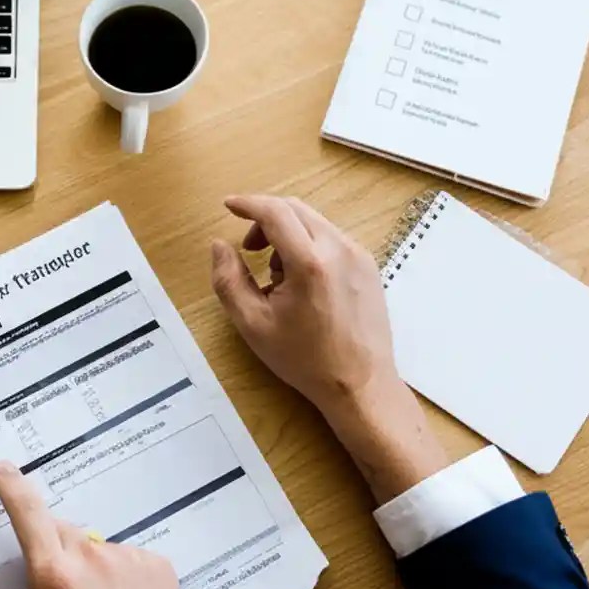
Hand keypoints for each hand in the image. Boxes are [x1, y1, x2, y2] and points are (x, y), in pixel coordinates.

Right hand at [0, 462, 178, 588]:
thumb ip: (43, 581)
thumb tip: (42, 567)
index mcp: (55, 573)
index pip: (28, 515)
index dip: (14, 489)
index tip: (4, 470)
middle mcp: (90, 557)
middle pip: (65, 534)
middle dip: (62, 551)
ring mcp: (127, 558)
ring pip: (100, 550)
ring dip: (98, 568)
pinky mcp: (156, 564)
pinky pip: (132, 560)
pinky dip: (128, 576)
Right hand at [210, 195, 447, 502]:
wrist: (360, 384)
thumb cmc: (305, 359)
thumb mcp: (252, 324)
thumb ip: (228, 280)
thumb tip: (219, 246)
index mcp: (310, 262)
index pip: (275, 212)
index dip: (247, 204)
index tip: (229, 206)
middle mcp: (339, 249)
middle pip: (295, 210)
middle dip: (265, 219)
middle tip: (248, 249)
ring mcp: (359, 255)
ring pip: (314, 223)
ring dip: (287, 233)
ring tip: (275, 275)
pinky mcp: (369, 266)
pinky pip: (331, 239)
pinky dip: (308, 245)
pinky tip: (300, 281)